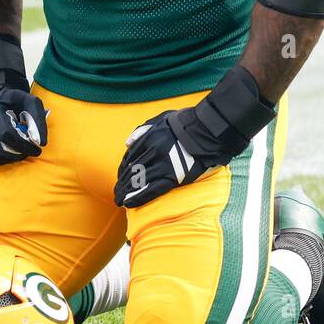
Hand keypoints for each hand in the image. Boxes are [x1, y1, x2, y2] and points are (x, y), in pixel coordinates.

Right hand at [0, 80, 47, 172]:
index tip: (37, 150)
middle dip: (15, 156)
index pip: (6, 134)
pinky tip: (2, 159)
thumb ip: (38, 119)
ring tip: (16, 156)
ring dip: (4, 161)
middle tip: (27, 154)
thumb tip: (41, 142)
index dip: (24, 146)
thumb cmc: (15, 102)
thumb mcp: (29, 101)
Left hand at [114, 66, 274, 207]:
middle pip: (131, 171)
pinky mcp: (173, 175)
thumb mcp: (160, 119)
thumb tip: (127, 143)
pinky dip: (139, 197)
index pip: (129, 158)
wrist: (207, 130)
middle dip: (121, 184)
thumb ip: (142, 130)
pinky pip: (151, 189)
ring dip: (126, 193)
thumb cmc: (185, 123)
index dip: (122, 170)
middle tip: (116, 194)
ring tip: (120, 201)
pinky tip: (130, 204)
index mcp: (147, 138)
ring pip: (138, 181)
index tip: (119, 178)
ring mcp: (161, 164)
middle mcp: (151, 151)